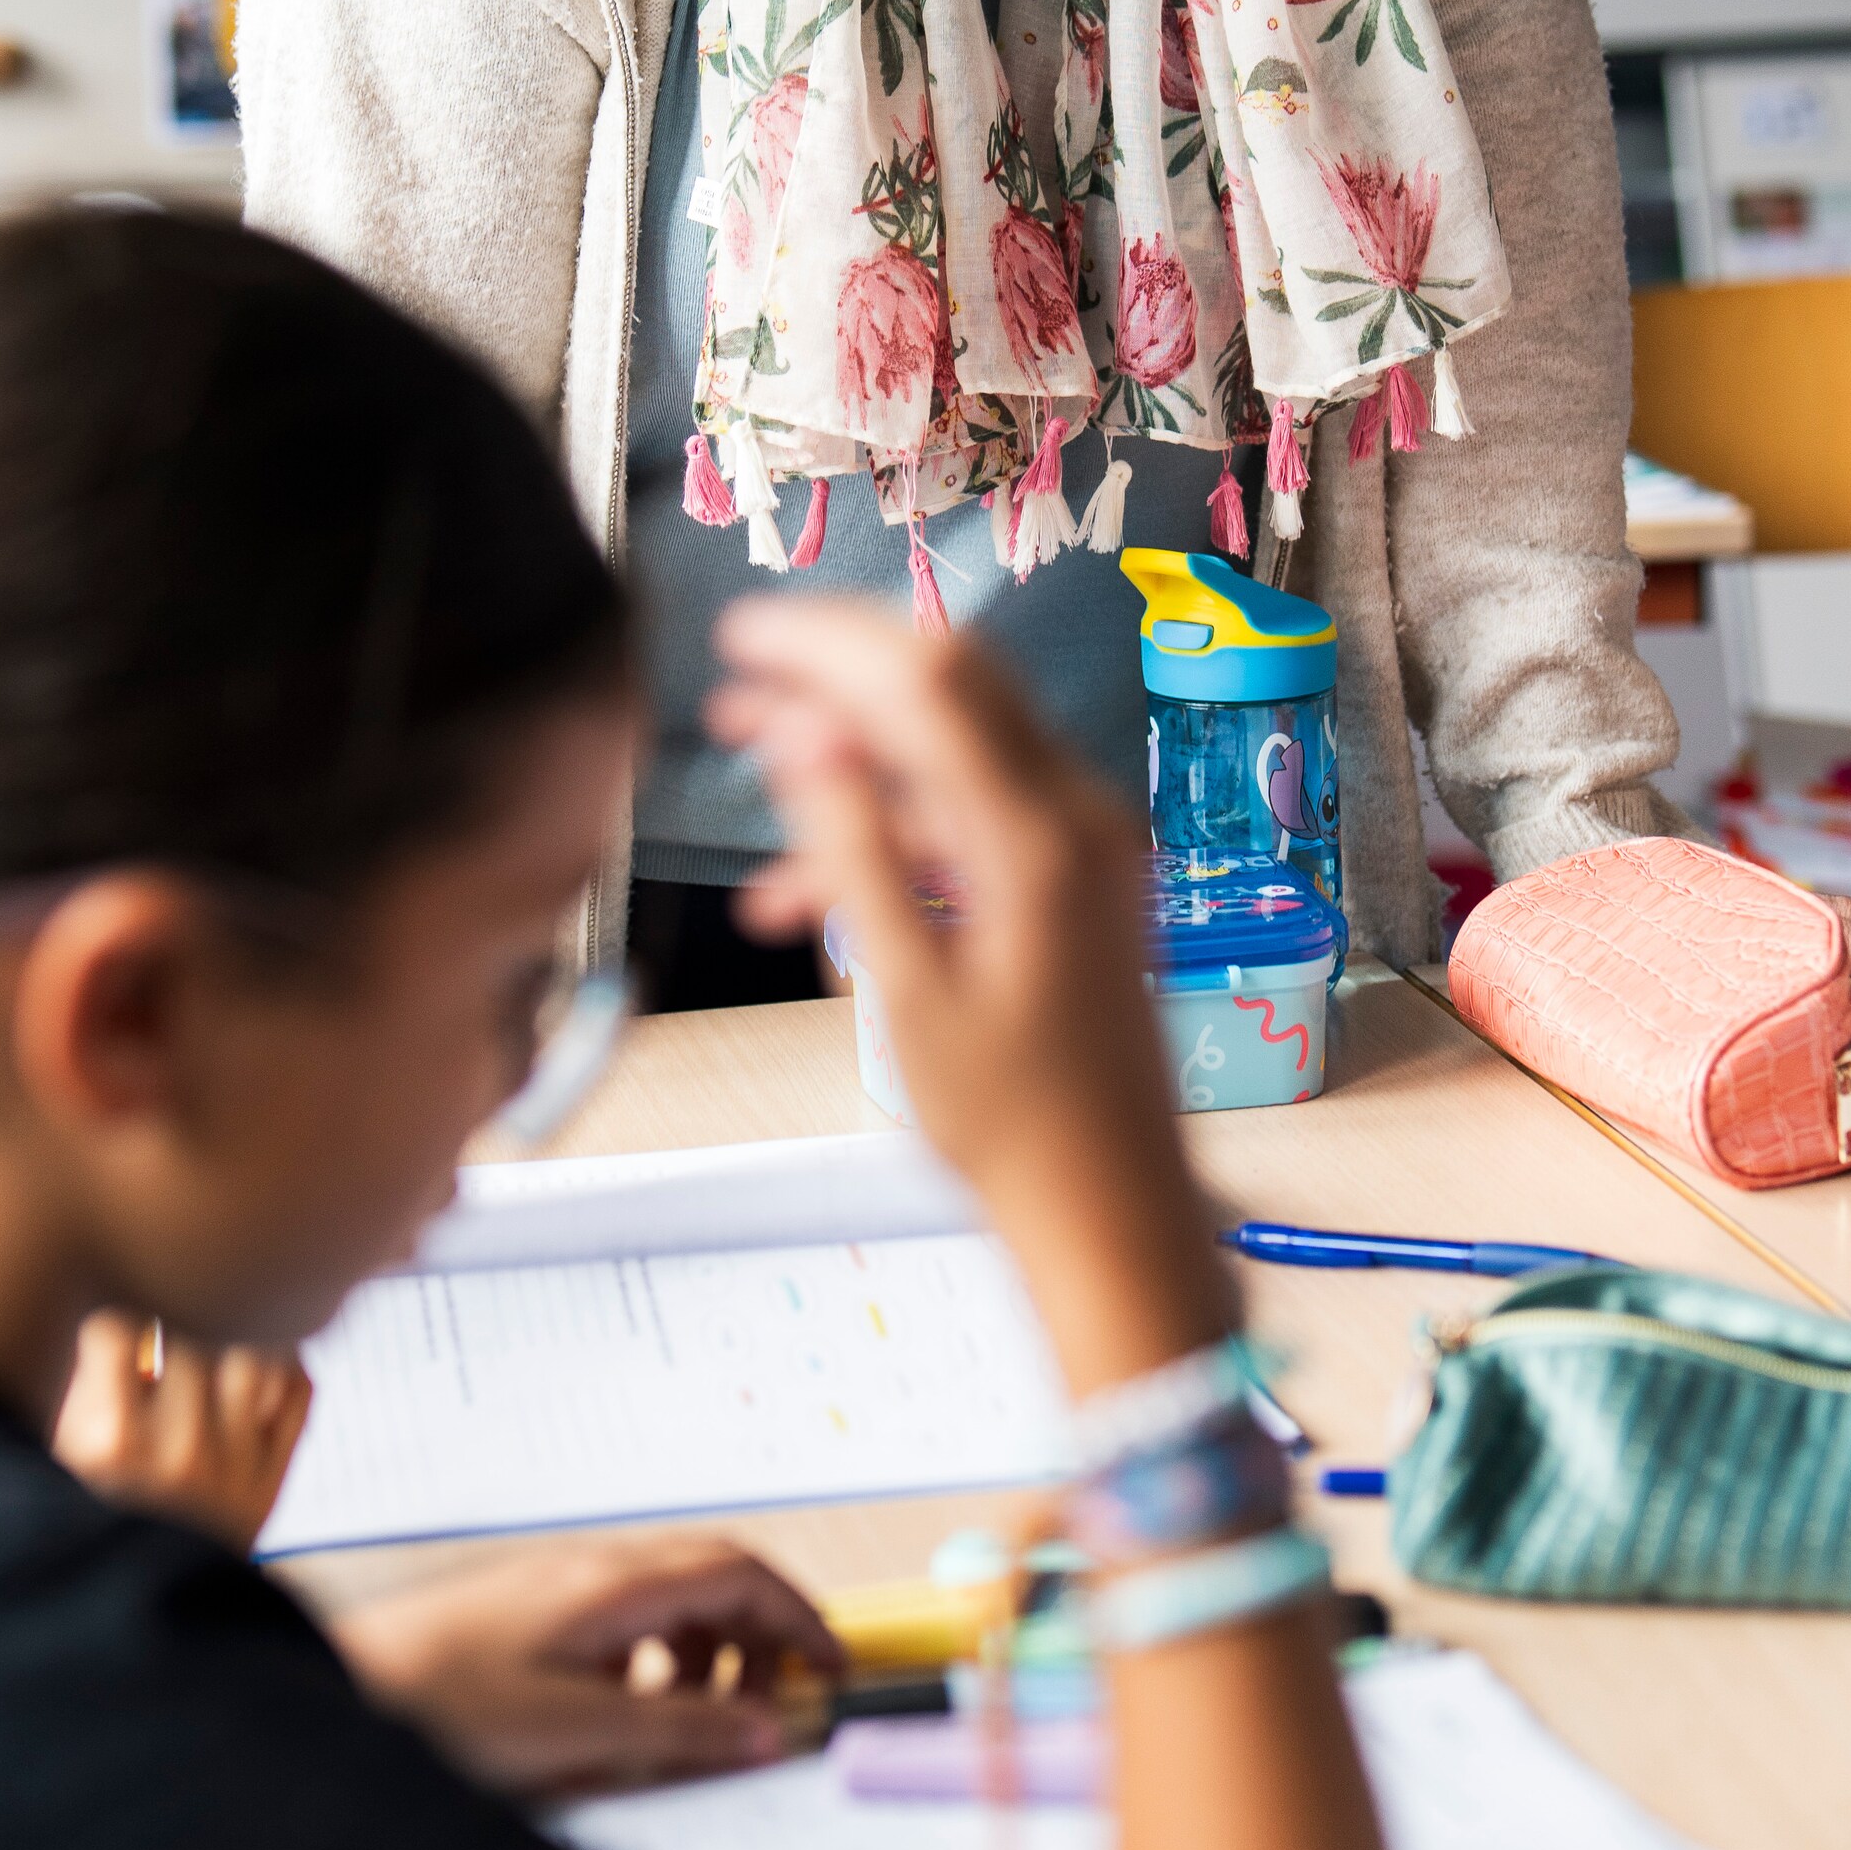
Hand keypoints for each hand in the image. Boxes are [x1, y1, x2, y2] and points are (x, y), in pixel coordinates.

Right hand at [53, 1311, 311, 1550]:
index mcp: (112, 1448)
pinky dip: (280, 1366)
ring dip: (234, 1339)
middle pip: (193, 1334)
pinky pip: (297, 1387)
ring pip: (255, 1354)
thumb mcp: (59, 1461)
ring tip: (211, 1349)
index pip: (118, 1330)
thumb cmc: (88, 1520)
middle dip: (177, 1327)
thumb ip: (85, 1386)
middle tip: (168, 1343)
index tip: (114, 1340)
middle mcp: (178, 1457)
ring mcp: (234, 1472)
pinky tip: (248, 1376)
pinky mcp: (272, 1484)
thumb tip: (122, 1308)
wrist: (139, 1617)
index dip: (114, 1326)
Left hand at [335, 1536, 845, 1799]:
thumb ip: (677, 1733)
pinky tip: (632, 1714)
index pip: (740, 1572)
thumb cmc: (438, 1708)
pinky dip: (657, 1660)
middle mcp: (591, 1571)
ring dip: (707, 1652)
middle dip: (760, 1637)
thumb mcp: (575, 1735)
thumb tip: (766, 1732)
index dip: (798, 1616)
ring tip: (700, 1721)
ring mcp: (557, 1589)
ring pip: (667, 1599)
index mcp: (613, 1584)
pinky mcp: (529, 1618)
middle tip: (774, 1705)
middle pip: (710, 1577)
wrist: (335, 1695)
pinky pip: (623, 1622)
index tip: (831, 1667)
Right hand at [708, 594, 1230, 1392]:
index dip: (826, 641)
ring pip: (951, 757)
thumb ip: (855, 853)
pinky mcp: (1074, 886)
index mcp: (1036, 835)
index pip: (926, 678)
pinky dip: (893, 833)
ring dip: (852, 761)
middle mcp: (1074, 818)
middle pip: (947, 691)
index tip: (741, 635)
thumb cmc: (1013, 1127)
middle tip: (736, 685)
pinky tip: (803, 893)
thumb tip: (804, 741)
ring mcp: (1081, 849)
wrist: (1114, 1214)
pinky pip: (972, 820)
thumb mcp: (908, 992)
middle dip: (834, 679)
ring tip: (749, 770)